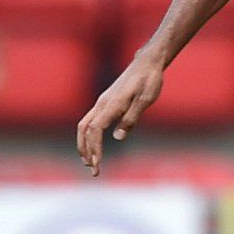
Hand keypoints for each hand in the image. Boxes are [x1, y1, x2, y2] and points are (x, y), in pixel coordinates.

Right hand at [76, 55, 164, 176]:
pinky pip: (90, 121)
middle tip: (94, 170)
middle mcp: (102, 103)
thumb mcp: (146, 100)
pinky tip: (95, 146)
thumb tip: (117, 137)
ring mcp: (102, 102)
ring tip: (90, 162)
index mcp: (112, 104)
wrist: (146, 63)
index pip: (96, 130)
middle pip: (84, 130)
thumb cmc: (149, 81)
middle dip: (86, 151)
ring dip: (84, 145)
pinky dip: (89, 136)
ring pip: (84, 126)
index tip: (98, 164)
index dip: (95, 148)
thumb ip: (131, 118)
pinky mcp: (105, 102)